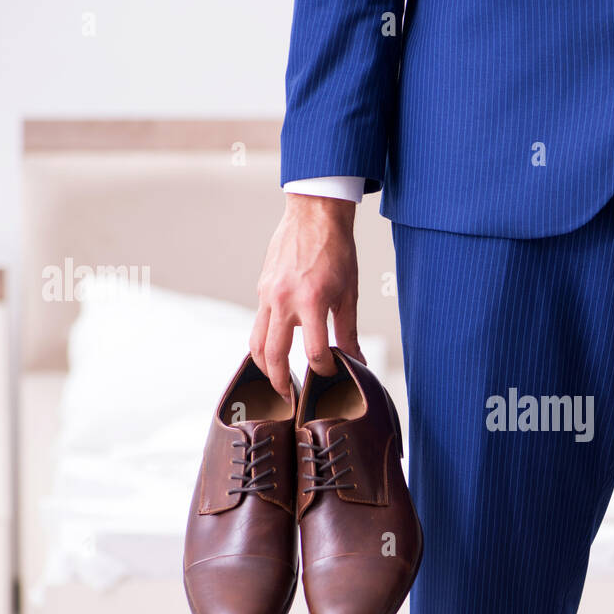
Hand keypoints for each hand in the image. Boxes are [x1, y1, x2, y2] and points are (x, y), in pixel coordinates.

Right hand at [252, 193, 364, 395]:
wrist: (314, 214)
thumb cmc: (336, 251)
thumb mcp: (349, 293)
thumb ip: (348, 331)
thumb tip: (357, 360)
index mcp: (311, 301)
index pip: (315, 352)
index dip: (324, 369)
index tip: (332, 372)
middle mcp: (283, 300)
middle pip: (273, 356)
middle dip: (280, 382)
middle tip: (289, 400)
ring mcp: (267, 295)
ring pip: (256, 342)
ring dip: (264, 367)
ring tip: (276, 382)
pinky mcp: (262, 289)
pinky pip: (258, 323)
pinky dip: (264, 342)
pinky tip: (275, 351)